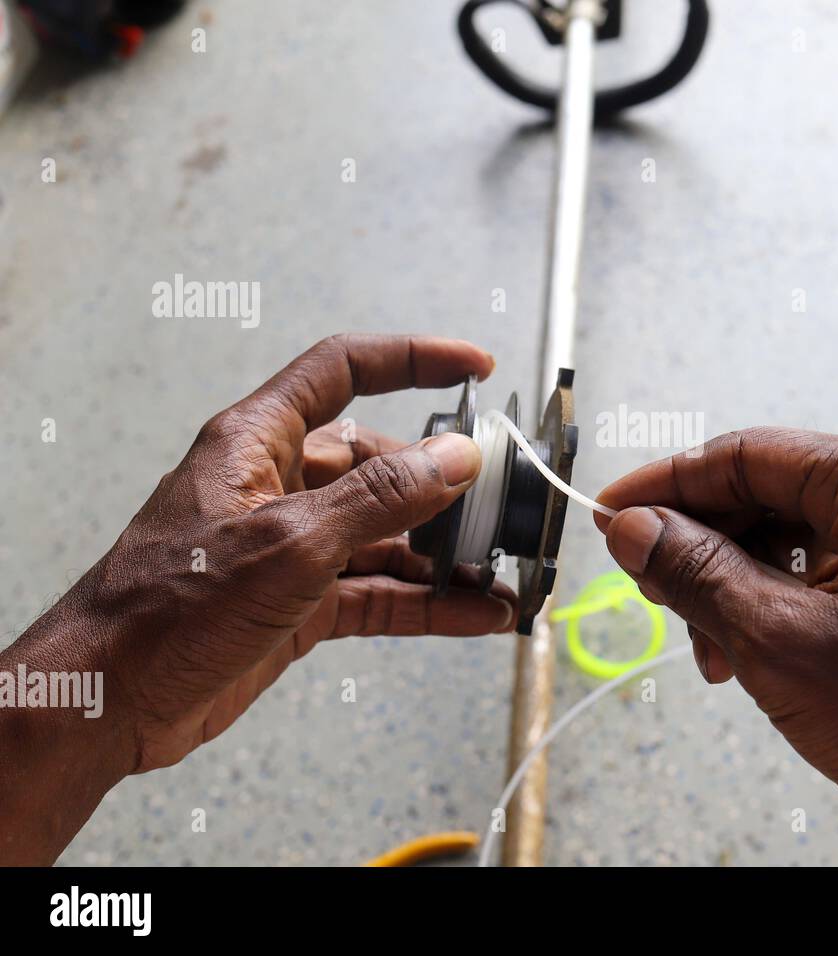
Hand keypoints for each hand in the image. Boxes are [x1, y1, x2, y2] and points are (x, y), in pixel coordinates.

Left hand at [0, 334, 514, 863]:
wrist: (107, 701)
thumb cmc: (166, 607)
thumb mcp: (289, 542)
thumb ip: (379, 498)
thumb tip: (456, 457)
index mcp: (259, 441)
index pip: (344, 370)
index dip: (412, 360)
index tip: (475, 365)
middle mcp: (281, 486)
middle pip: (381, 463)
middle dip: (444, 484)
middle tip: (499, 504)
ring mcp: (294, 547)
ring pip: (389, 535)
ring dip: (444, 556)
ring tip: (500, 573)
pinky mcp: (302, 603)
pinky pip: (382, 591)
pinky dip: (428, 603)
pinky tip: (476, 614)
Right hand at [596, 428, 837, 864]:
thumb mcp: (777, 639)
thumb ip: (696, 571)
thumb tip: (637, 529)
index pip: (745, 455)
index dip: (666, 485)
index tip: (613, 514)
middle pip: (766, 493)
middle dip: (703, 548)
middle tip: (653, 590)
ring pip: (789, 537)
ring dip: (734, 585)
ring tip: (711, 649)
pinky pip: (822, 568)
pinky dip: (775, 603)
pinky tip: (749, 652)